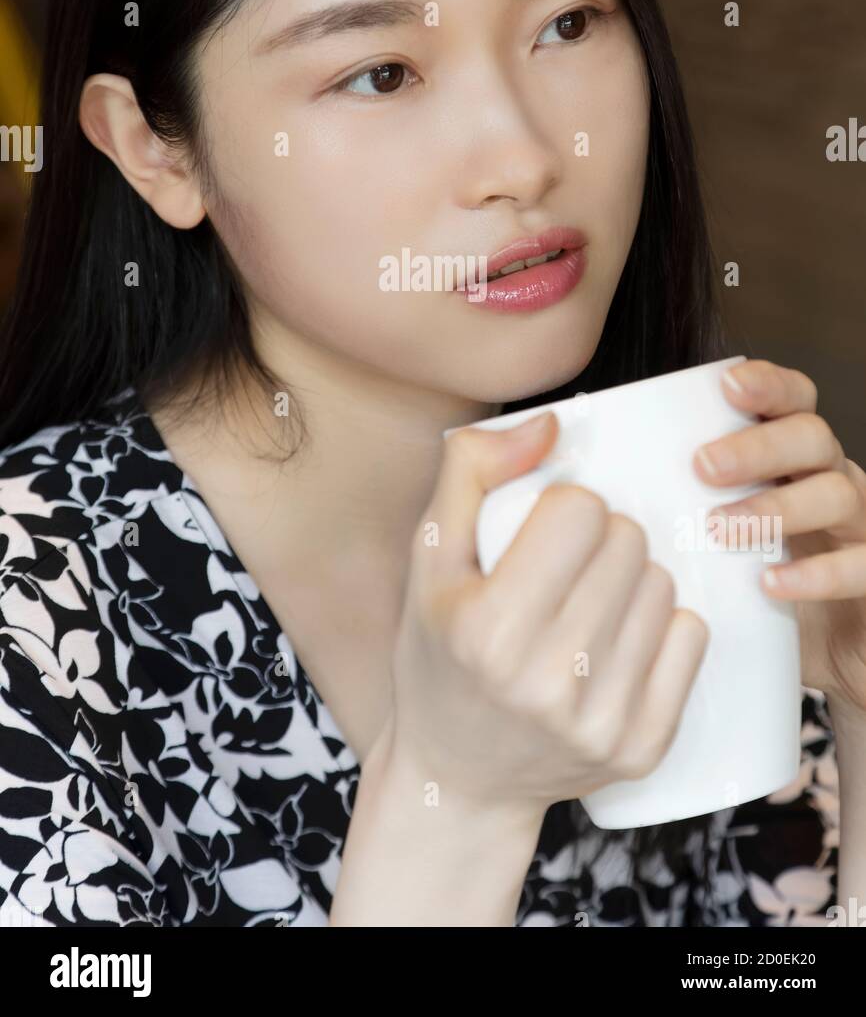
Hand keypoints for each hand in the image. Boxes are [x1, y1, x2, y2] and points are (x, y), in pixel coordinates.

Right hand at [383, 411, 708, 816]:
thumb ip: (471, 472)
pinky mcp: (642, 748)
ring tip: (590, 604)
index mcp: (487, 626)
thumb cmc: (439, 653)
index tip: (541, 536)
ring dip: (632, 578)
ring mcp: (600, 721)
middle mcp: (546, 680)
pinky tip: (621, 640)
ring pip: (661, 584)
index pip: (581, 510)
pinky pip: (691, 636)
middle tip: (569, 568)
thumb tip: (551, 424)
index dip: (562, 507)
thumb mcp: (428, 558)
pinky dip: (663, 625)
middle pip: (628, 541)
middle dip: (602, 537)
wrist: (457, 778)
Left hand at [693, 358, 865, 717]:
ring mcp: (861, 527)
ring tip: (721, 530)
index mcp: (795, 458)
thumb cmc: (756, 586)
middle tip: (703, 465)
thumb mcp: (716, 534)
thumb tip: (573, 456)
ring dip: (777, 506)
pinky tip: (772, 582)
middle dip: (757, 445)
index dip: (768, 384)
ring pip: (837, 492)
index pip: (794, 399)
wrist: (833, 658)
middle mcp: (833, 479)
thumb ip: (672, 495)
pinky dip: (817, 572)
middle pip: (813, 435)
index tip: (728, 384)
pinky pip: (863, 564)